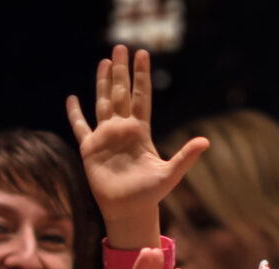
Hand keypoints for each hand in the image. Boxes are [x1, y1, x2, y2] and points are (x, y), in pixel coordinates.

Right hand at [64, 45, 205, 248]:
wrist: (129, 210)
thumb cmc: (150, 194)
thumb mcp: (171, 174)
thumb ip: (186, 157)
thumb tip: (206, 141)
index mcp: (141, 131)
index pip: (141, 96)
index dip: (141, 76)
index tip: (143, 54)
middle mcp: (123, 130)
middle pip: (121, 93)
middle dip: (120, 71)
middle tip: (120, 47)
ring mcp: (105, 137)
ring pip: (103, 103)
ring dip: (102, 83)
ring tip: (103, 62)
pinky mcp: (90, 150)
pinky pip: (80, 127)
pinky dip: (75, 113)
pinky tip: (72, 99)